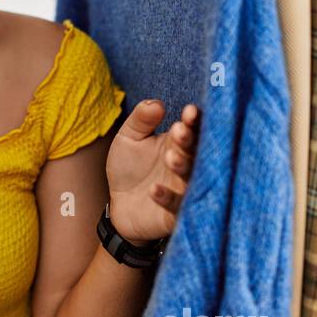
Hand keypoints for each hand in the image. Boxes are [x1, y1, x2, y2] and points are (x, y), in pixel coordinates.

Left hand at [104, 100, 201, 243]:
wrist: (119, 205)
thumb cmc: (129, 168)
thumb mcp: (128, 139)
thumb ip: (140, 120)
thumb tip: (155, 103)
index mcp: (180, 143)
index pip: (194, 128)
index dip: (195, 120)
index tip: (189, 111)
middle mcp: (188, 164)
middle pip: (197, 150)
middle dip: (190, 140)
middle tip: (179, 131)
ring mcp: (185, 189)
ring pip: (192, 177)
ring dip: (183, 166)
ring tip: (170, 157)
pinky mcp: (177, 213)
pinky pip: (177, 206)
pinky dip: (167, 197)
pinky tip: (154, 189)